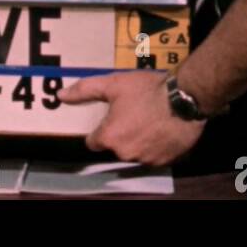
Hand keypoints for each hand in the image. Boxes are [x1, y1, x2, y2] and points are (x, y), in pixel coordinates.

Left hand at [58, 71, 204, 165]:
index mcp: (109, 137)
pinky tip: (161, 129)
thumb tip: (61, 96)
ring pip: (134, 152)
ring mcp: (145, 160)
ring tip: (149, 120)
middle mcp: (124, 153)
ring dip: (138, 140)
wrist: (186, 99)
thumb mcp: (114, 84)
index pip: (93, 142)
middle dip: (120, 134)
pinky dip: (155, 146)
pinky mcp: (164, 162)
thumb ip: (85, 91)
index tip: (110, 118)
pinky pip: (153, 155)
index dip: (101, 129)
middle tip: (132, 114)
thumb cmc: (147, 90)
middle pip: (115, 147)